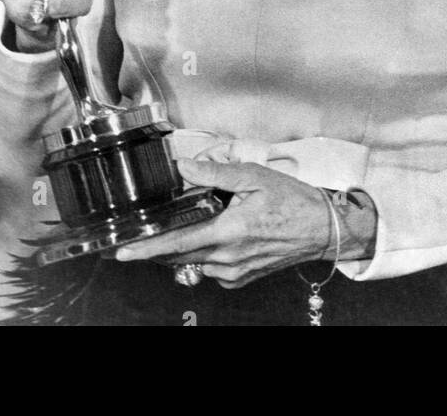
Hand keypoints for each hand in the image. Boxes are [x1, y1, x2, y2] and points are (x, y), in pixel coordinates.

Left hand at [115, 159, 346, 288]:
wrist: (322, 229)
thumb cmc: (293, 201)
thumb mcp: (255, 176)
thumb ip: (216, 174)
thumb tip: (184, 168)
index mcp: (230, 232)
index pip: (178, 243)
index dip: (147, 248)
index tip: (123, 251)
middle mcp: (229, 258)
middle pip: (180, 255)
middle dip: (161, 244)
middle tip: (148, 229)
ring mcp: (235, 272)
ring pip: (195, 261)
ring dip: (188, 244)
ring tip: (201, 221)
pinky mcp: (241, 278)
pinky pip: (211, 268)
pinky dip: (206, 252)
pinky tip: (219, 234)